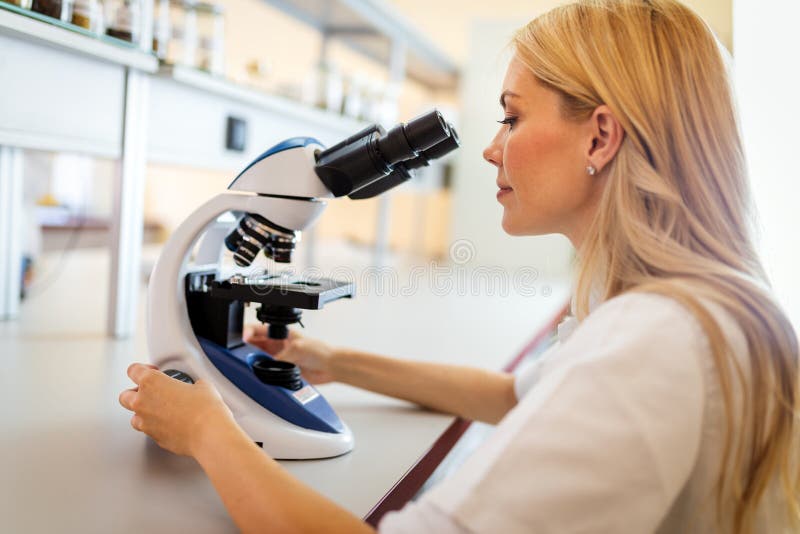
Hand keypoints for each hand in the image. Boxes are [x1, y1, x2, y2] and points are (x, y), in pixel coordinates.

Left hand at [119, 363, 235, 456]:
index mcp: (151, 382)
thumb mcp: (201, 385)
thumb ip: (190, 384)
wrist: (209, 433)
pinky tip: (172, 424)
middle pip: (125, 396)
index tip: (152, 371)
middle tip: (152, 392)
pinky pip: (150, 431)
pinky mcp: (155, 439)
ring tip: (161, 411)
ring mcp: (146, 423)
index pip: (133, 370)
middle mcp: (143, 402)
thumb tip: (194, 389)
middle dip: (135, 393)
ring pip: (134, 417)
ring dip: (144, 413)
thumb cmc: (205, 409)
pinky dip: (157, 427)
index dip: (142, 369)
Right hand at [244, 325, 337, 383]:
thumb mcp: (297, 348)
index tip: (241, 339)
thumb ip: (280, 356)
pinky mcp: (282, 371)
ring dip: (254, 362)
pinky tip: (259, 375)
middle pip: (255, 345)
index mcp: (280, 334)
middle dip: (246, 349)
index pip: (258, 330)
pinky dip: (262, 374)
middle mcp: (277, 345)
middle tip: (241, 355)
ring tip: (249, 365)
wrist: (331, 367)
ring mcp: (279, 358)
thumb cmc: (320, 351)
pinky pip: (267, 373)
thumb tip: (267, 365)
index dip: (247, 332)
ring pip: (259, 360)